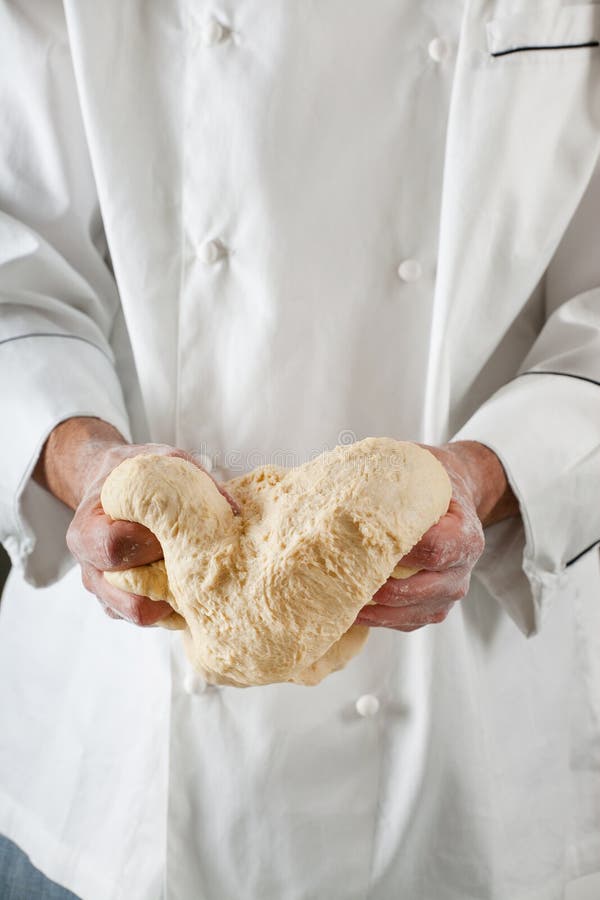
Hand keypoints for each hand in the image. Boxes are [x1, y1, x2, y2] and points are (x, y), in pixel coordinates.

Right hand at [34, 417, 237, 626]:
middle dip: (168, 577)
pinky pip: (148, 617)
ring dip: (172, 598)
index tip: (174, 529)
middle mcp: (90, 568)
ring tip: (195, 573)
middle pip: (128, 593)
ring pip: (140, 613)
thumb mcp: (160, 463)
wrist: (105, 488)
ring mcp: (104, 591)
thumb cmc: (133, 475)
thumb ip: (192, 481)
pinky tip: (186, 582)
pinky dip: (170, 605)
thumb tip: (233, 511)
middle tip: (193, 557)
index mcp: (87, 530)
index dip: (150, 543)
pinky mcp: (120, 606)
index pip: (114, 549)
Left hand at [355, 440, 518, 631]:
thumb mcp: (417, 467)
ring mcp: (449, 592)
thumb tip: (336, 481)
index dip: (401, 551)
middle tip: (342, 580)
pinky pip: (407, 622)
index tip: (366, 543)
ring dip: (376, 611)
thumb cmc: (428, 481)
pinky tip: (350, 611)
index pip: (434, 548)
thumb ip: (389, 474)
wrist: (453, 500)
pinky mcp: (433, 608)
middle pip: (422, 588)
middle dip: (381, 588)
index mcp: (465, 533)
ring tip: (339, 602)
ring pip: (413, 612)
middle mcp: (463, 568)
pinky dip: (378, 620)